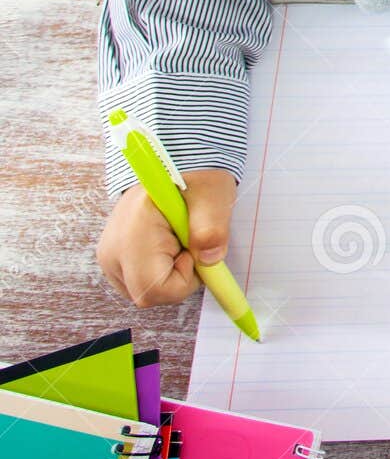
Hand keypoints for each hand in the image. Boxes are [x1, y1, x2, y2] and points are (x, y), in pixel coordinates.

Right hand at [96, 168, 236, 307]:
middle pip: (149, 295)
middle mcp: (112, 251)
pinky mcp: (113, 259)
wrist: (171, 163)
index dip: (184, 278)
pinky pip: (141, 281)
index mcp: (132, 233)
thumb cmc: (194, 178)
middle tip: (189, 245)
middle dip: (178, 278)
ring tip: (178, 240)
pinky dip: (160, 270)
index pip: (155, 288)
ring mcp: (109, 257)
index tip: (194, 249)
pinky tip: (167, 245)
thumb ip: (211, 228)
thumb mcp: (212, 196)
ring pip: (146, 291)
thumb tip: (209, 260)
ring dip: (170, 274)